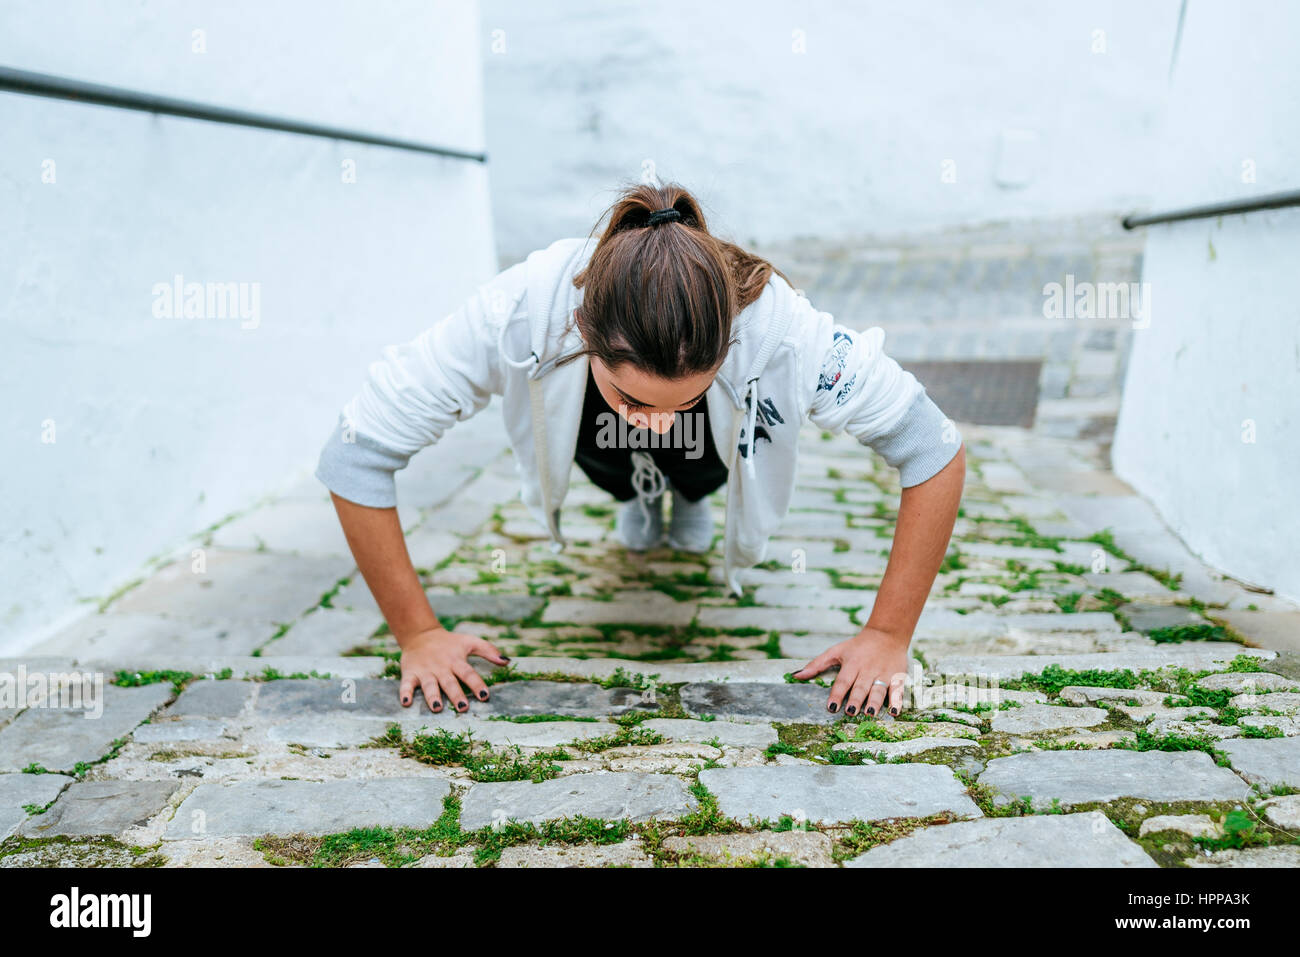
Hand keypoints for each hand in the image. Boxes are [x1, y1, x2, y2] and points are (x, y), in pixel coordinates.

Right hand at [396, 627, 509, 712]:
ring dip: (433, 697)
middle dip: (456, 695)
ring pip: (429, 685)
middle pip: (450, 682)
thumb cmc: (449, 643)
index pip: (468, 673)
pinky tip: (406, 703)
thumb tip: (508, 661)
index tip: (485, 696)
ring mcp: (425, 671)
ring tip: (438, 708)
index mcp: (456, 660)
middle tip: (463, 707)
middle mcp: (441, 667)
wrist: (420, 635)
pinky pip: (406, 684)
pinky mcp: (410, 673)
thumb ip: (488, 651)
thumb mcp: (469, 642)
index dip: (477, 684)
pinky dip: (405, 693)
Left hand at [791, 628, 911, 716]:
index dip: (837, 694)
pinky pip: (898, 690)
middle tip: (851, 712)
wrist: (886, 634)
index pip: (843, 680)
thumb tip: (795, 676)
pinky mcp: (897, 676)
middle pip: (860, 686)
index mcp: (852, 663)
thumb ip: (817, 664)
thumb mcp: (836, 651)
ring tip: (870, 713)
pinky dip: (897, 702)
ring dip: (874, 702)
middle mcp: (867, 669)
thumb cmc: (858, 646)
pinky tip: (894, 712)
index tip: (831, 707)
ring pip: (878, 689)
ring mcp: (883, 673)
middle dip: (855, 700)